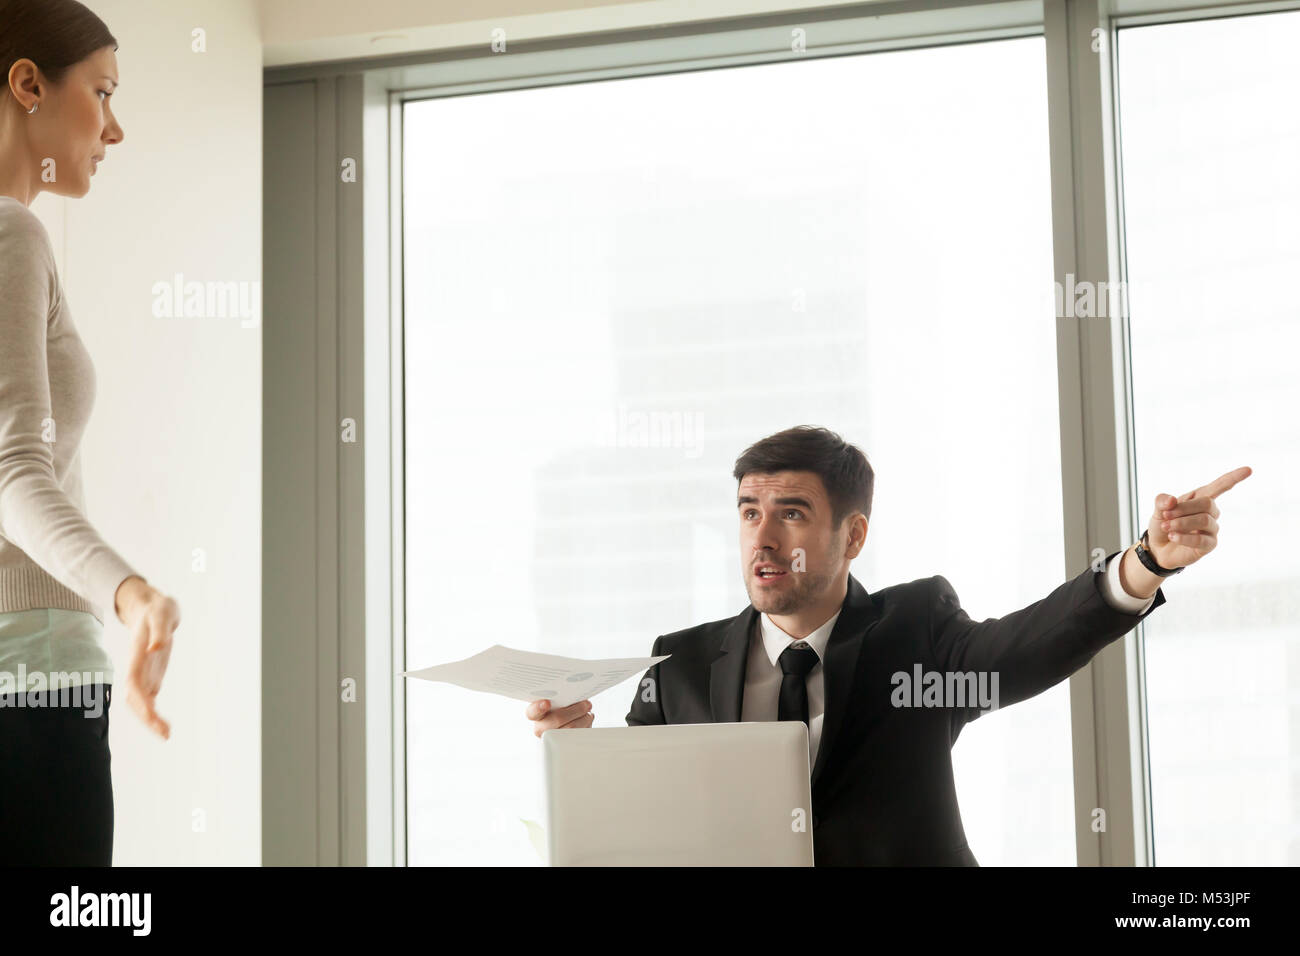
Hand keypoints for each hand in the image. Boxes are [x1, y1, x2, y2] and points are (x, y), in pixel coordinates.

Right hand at [116, 578, 179, 738]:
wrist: (151, 608)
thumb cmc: (157, 610)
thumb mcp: (162, 614)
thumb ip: (159, 630)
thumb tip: (156, 648)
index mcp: (137, 656)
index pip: (134, 683)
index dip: (141, 700)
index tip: (152, 715)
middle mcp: (137, 668)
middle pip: (135, 698)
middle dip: (147, 716)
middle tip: (165, 733)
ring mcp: (143, 674)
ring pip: (140, 702)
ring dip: (150, 719)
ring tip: (166, 734)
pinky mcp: (151, 676)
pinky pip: (149, 699)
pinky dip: (154, 714)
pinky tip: (164, 727)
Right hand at [525, 698, 592, 736]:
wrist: (570, 725)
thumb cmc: (564, 709)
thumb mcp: (560, 702)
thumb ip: (562, 697)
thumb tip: (574, 695)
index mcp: (536, 714)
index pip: (532, 712)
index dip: (539, 708)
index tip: (547, 703)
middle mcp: (541, 729)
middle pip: (558, 718)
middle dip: (576, 710)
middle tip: (586, 704)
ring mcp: (553, 740)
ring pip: (572, 727)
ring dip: (585, 717)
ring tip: (587, 712)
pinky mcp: (566, 746)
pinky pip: (579, 735)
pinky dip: (587, 725)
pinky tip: (586, 721)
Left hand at [1144, 465, 1251, 569]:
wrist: (1158, 548)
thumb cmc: (1163, 524)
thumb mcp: (1158, 510)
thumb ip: (1162, 501)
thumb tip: (1172, 500)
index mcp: (1199, 498)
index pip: (1219, 486)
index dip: (1233, 478)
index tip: (1248, 470)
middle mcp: (1210, 512)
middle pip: (1207, 503)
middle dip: (1184, 508)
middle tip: (1165, 515)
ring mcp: (1211, 529)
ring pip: (1204, 520)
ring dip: (1182, 523)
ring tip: (1166, 527)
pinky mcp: (1209, 544)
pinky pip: (1201, 540)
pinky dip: (1184, 537)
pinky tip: (1172, 537)